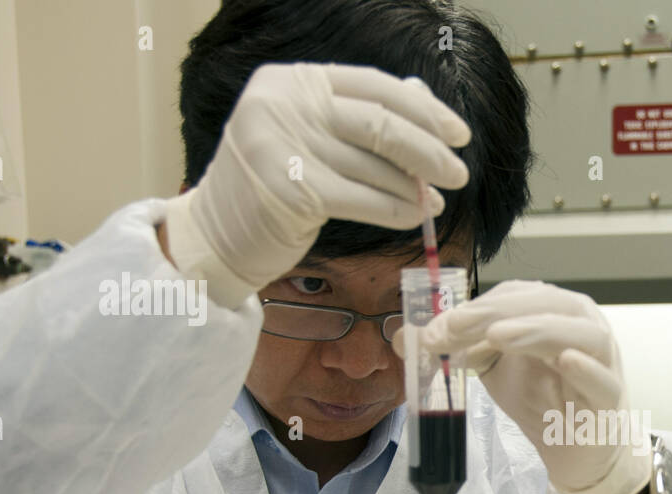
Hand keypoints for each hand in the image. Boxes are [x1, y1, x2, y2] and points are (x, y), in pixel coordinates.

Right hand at [163, 63, 470, 307]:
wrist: (213, 236)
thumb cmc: (269, 190)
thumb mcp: (303, 138)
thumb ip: (354, 123)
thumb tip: (430, 121)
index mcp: (290, 80)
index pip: (374, 85)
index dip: (424, 109)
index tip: (457, 132)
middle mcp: (284, 103)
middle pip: (380, 121)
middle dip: (429, 150)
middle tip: (458, 172)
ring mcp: (284, 144)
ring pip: (376, 164)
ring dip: (417, 187)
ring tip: (437, 200)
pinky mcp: (292, 189)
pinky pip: (365, 200)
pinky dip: (398, 209)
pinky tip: (415, 216)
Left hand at [396, 280, 652, 493]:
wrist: (575, 448)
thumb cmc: (540, 397)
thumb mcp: (491, 367)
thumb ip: (458, 347)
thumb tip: (405, 337)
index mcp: (554, 309)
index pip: (515, 296)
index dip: (474, 307)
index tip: (434, 330)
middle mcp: (583, 324)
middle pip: (546, 304)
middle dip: (496, 313)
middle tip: (455, 327)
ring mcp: (603, 359)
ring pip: (579, 333)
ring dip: (538, 330)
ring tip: (499, 336)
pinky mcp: (610, 398)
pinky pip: (603, 380)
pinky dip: (585, 368)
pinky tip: (565, 360)